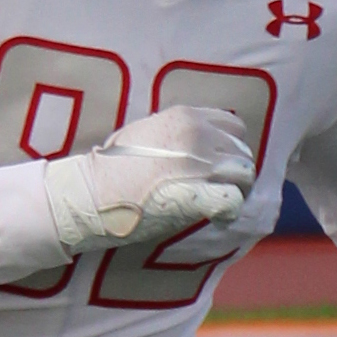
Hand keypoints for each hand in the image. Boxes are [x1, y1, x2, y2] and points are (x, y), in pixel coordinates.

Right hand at [44, 106, 253, 254]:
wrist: (91, 191)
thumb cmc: (112, 166)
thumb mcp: (146, 131)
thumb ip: (176, 132)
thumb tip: (199, 141)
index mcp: (186, 117)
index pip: (234, 126)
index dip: (232, 146)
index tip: (221, 162)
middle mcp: (199, 136)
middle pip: (243, 152)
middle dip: (236, 171)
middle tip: (221, 188)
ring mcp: (201, 165)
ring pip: (245, 175)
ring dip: (238, 191)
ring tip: (221, 204)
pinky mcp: (199, 194)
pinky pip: (234, 201)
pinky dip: (230, 212)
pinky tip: (218, 219)